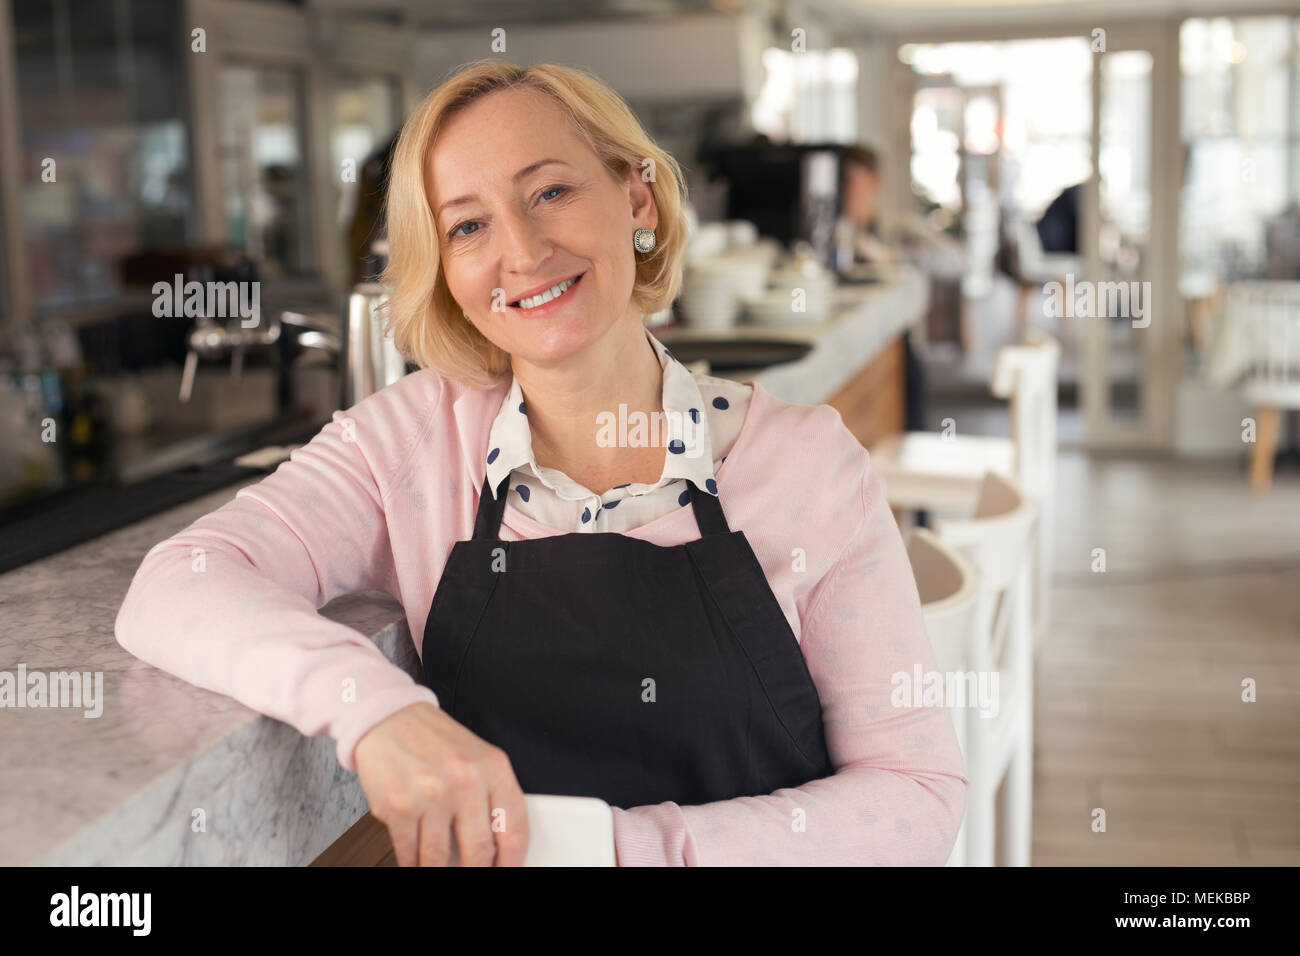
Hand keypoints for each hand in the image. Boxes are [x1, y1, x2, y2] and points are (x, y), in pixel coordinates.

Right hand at [354, 702, 529, 865]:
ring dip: (437, 869)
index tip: (507, 871)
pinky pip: (409, 852)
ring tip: (435, 865)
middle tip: (470, 871)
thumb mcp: (477, 759)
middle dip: (475, 872)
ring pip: (440, 858)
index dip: (513, 862)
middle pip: (480, 852)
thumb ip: (491, 799)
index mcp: (493, 768)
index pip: (514, 830)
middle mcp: (466, 780)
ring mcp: (432, 794)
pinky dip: (411, 863)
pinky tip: (413, 860)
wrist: (388, 717)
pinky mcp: (399, 805)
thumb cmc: (433, 740)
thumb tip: (497, 849)